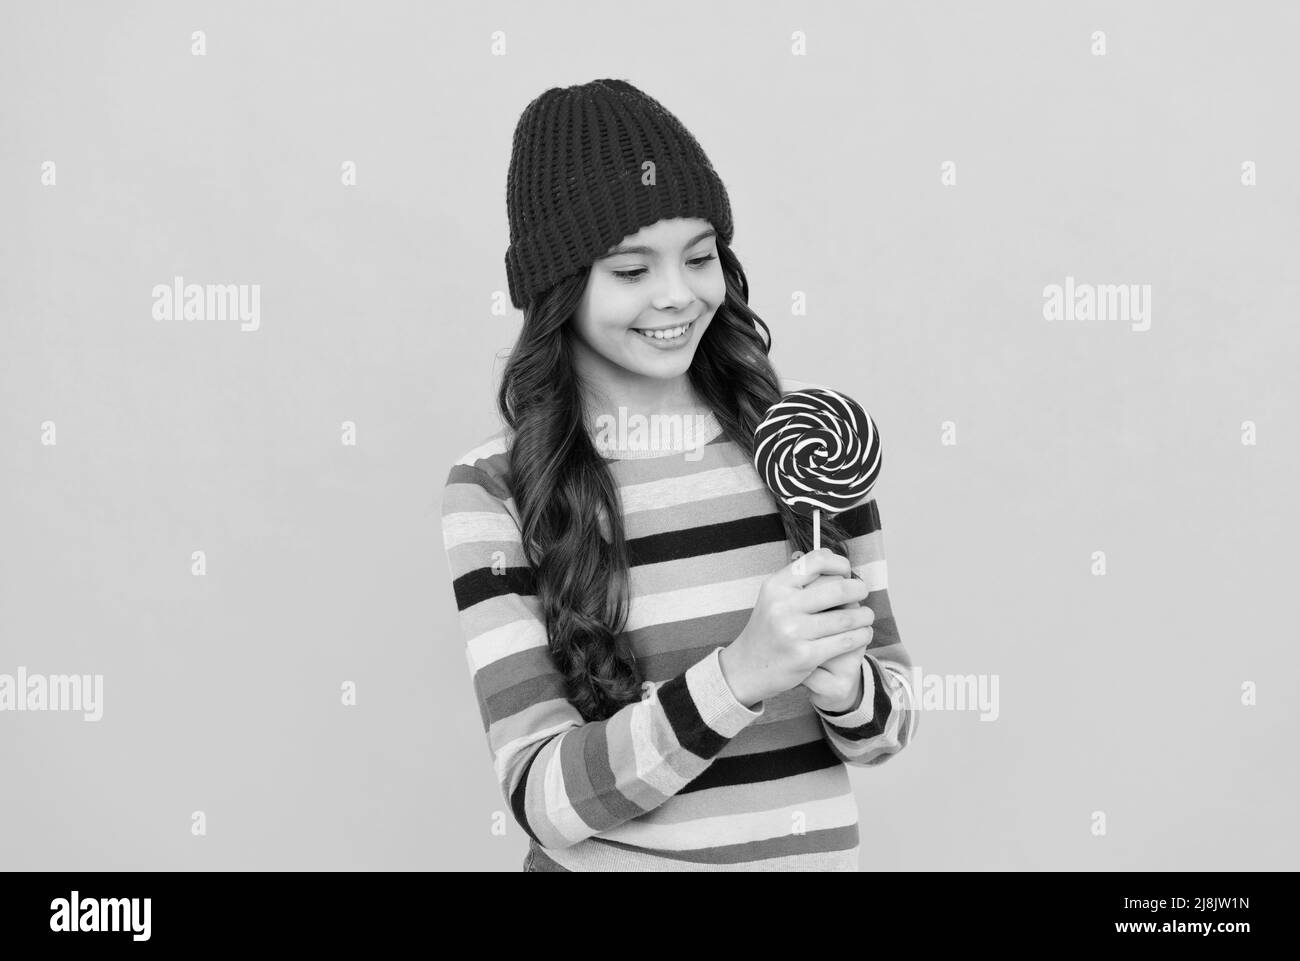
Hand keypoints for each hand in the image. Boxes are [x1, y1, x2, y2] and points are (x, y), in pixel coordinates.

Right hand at [719, 549, 873, 706]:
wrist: (746, 667)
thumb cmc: (768, 628)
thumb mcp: (774, 597)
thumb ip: (800, 580)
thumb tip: (834, 560)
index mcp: (776, 586)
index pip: (817, 561)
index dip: (839, 563)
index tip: (847, 571)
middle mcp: (782, 606)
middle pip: (838, 588)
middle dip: (859, 589)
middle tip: (863, 592)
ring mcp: (793, 631)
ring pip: (847, 618)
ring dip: (864, 616)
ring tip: (866, 616)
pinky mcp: (805, 655)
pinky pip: (845, 641)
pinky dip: (860, 636)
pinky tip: (862, 634)